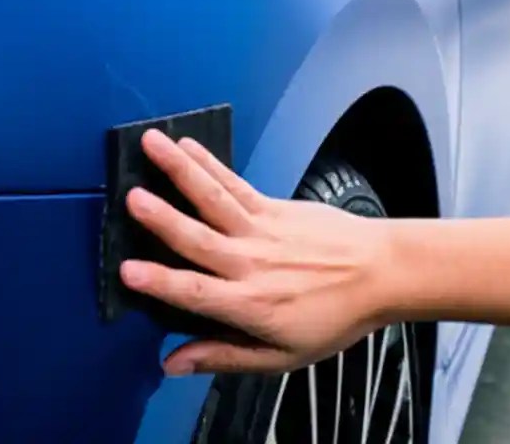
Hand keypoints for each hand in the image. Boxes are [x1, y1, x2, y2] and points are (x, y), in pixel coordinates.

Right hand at [119, 129, 395, 375]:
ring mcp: (262, 230)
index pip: (196, 293)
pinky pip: (235, 184)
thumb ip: (224, 356)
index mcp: (249, 304)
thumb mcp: (281, 355)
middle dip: (162, 219)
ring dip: (180, 170)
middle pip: (199, 238)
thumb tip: (172, 363)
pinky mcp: (274, 207)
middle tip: (132, 198)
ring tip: (151, 145)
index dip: (160, 283)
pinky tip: (188, 147)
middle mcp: (250, 262)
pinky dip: (210, 164)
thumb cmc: (334, 317)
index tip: (128, 272)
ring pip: (213, 198)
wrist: (381, 273)